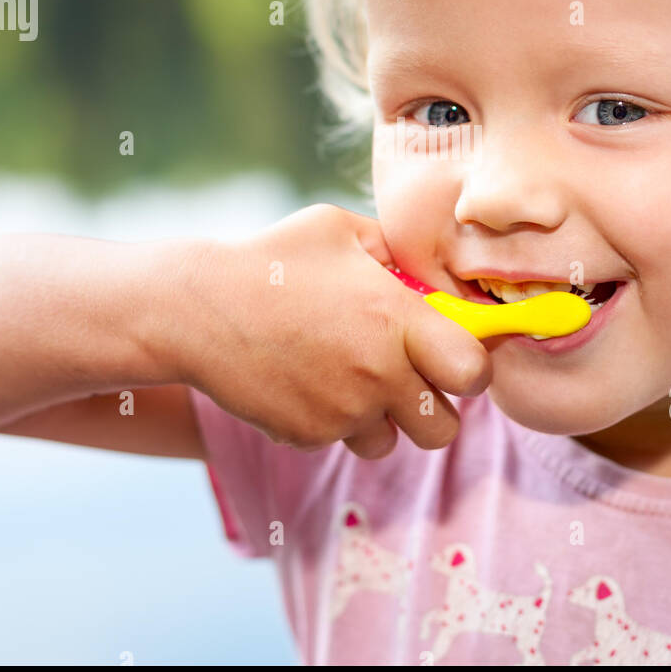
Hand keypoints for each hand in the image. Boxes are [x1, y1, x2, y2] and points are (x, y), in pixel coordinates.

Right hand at [167, 204, 492, 459]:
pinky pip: (340, 440)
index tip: (456, 352)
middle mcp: (378, 374)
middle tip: (411, 379)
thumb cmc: (271, 258)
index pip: (475, 371)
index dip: (474, 366)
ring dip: (381, 419)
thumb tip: (429, 274)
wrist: (195, 310)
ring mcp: (342, 412)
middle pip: (444, 428)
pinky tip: (306, 380)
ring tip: (349, 378)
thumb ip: (394, 252)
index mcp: (397, 320)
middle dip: (436, 408)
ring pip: (390, 442)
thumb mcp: (340, 230)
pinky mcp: (308, 436)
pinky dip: (332, 420)